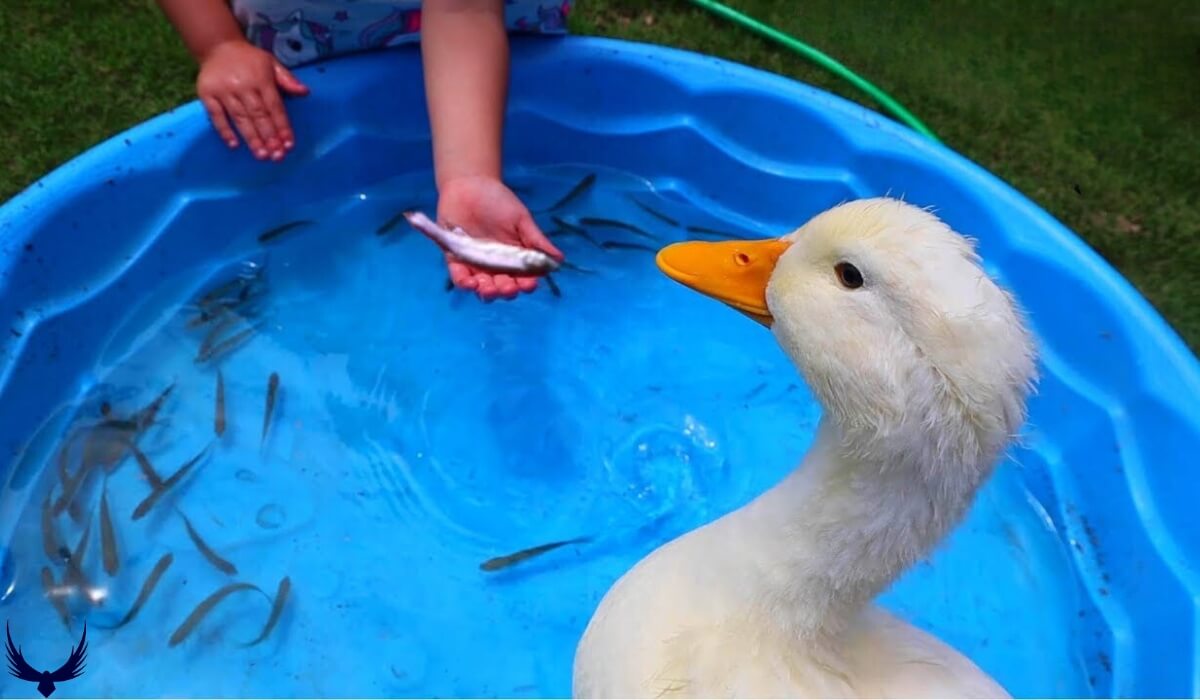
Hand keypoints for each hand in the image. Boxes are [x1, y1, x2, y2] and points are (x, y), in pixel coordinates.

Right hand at [196, 40, 308, 160]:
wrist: (217, 46)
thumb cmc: (249, 60)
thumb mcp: (271, 63)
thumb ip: (287, 79)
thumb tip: (305, 92)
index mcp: (261, 78)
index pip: (274, 106)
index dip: (282, 126)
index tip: (289, 145)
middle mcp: (243, 85)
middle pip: (258, 115)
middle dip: (269, 137)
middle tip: (277, 156)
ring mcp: (224, 90)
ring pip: (240, 117)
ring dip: (251, 138)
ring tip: (262, 155)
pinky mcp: (207, 94)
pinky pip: (216, 115)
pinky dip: (224, 130)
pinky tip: (234, 145)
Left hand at [436, 175, 564, 300]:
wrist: (469, 184)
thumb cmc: (498, 201)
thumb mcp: (521, 219)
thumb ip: (536, 240)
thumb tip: (560, 259)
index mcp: (515, 258)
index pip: (523, 278)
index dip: (527, 284)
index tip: (529, 283)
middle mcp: (496, 266)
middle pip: (503, 287)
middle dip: (507, 291)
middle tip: (508, 286)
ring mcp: (476, 264)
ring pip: (483, 288)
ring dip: (488, 293)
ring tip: (490, 289)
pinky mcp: (455, 259)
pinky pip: (459, 277)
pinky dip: (465, 284)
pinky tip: (471, 284)